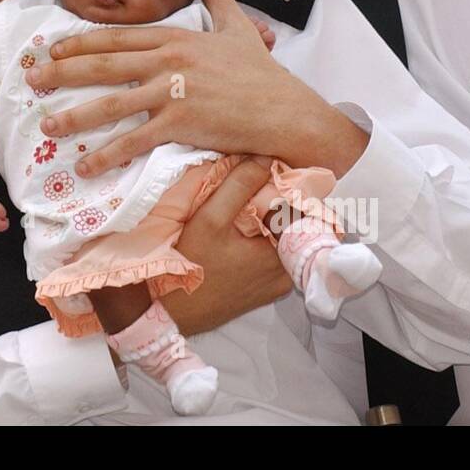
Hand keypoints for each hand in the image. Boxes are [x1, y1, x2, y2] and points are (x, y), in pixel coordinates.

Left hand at [27, 0, 367, 176]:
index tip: (52, 48)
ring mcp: (172, 92)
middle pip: (103, 65)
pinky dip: (108, 154)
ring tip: (48, 127)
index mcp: (174, 38)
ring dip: (75, 116)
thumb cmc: (261, 72)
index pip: (116, 37)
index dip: (80, 43)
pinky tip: (87, 166)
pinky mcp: (181, 123)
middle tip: (31, 80)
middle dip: (61, 72)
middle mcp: (167, 61)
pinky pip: (136, 140)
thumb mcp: (237, 26)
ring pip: (111, 102)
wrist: (285, 109)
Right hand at [162, 156, 292, 336]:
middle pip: (291, 225)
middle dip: (273, 203)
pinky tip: (236, 232)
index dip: (284, 187)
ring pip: (280, 240)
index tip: (265, 173)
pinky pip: (270, 257)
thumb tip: (264, 157)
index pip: (300, 210)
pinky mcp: (262, 291)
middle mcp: (287, 274)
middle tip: (248, 189)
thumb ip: (238, 185)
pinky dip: (258, 241)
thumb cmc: (190, 266)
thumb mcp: (210, 219)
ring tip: (239, 208)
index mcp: (283, 255)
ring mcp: (275, 285)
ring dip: (264, 222)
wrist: (169, 312)